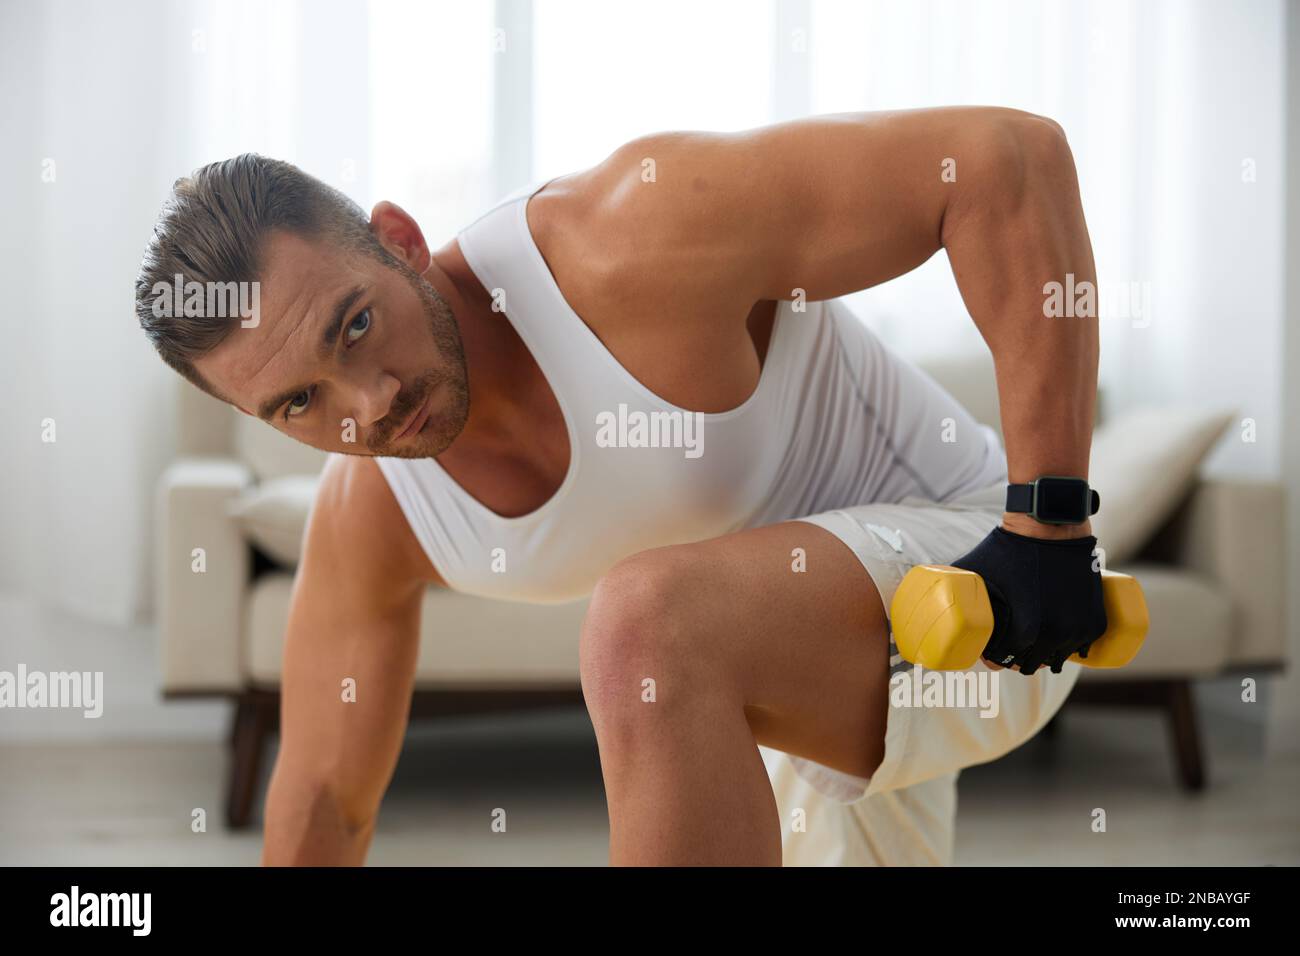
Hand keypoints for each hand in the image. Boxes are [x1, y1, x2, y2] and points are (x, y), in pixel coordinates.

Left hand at [950, 521, 1106, 674]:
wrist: (1050, 525)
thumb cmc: (1008, 549)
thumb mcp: (974, 574)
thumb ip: (955, 597)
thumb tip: (926, 611)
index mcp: (1025, 631)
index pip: (1003, 663)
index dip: (992, 658)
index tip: (990, 649)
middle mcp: (1055, 635)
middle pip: (1030, 664)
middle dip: (1017, 657)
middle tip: (1009, 642)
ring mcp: (1078, 628)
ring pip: (1057, 659)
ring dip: (1045, 654)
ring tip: (1032, 638)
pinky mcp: (1096, 619)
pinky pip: (1081, 647)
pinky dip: (1069, 646)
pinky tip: (1056, 639)